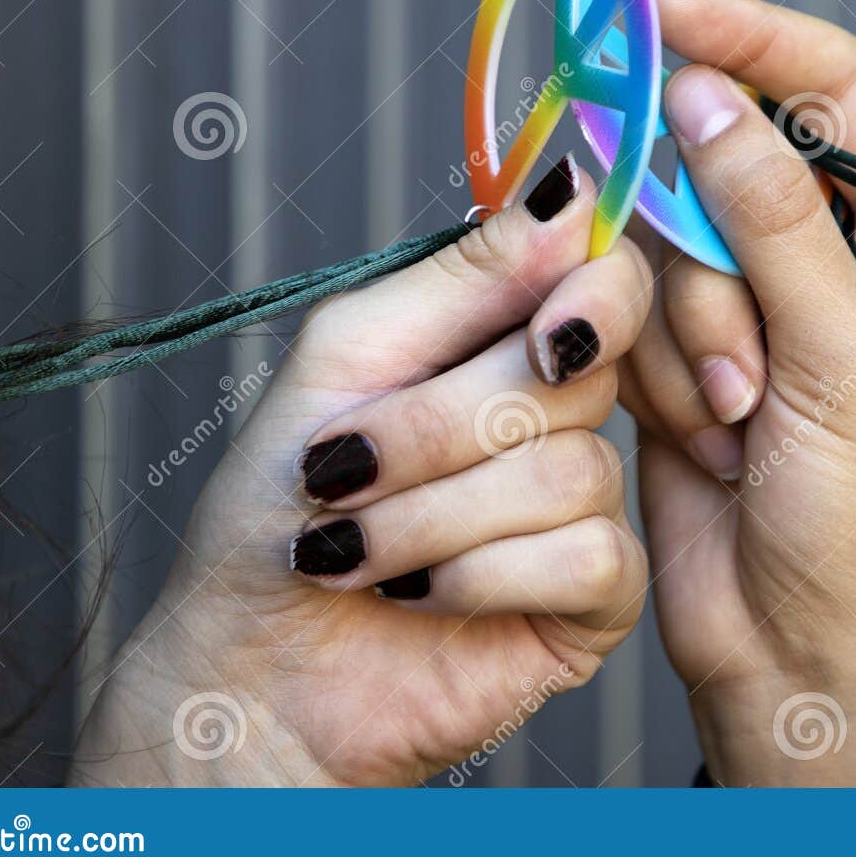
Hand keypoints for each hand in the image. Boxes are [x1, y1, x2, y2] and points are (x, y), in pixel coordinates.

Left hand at [74, 158, 652, 786]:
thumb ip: (462, 277)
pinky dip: (480, 576)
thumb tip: (572, 192)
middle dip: (439, 426)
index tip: (545, 332)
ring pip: (577, 471)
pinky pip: (591, 557)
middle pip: (580, 372)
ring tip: (355, 547)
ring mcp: (583, 506)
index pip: (605, 275)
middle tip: (346, 466)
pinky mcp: (596, 599)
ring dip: (434, 515)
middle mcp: (556, 412)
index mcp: (503, 337)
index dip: (594, 293)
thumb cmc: (275, 510)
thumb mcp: (346, 358)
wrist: (250, 664)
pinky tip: (420, 593)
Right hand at [619, 0, 855, 785]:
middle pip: (727, 150)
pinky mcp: (684, 341)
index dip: (746, 36)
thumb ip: (768, 216)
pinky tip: (709, 437)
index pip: (829, 81)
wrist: (801, 656)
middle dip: (713, 248)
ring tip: (742, 420)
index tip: (657, 11)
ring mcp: (755, 295)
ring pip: (666, 229)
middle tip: (733, 338)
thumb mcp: (843, 360)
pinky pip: (630, 297)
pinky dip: (656, 365)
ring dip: (691, 330)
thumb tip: (703, 94)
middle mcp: (838, 249)